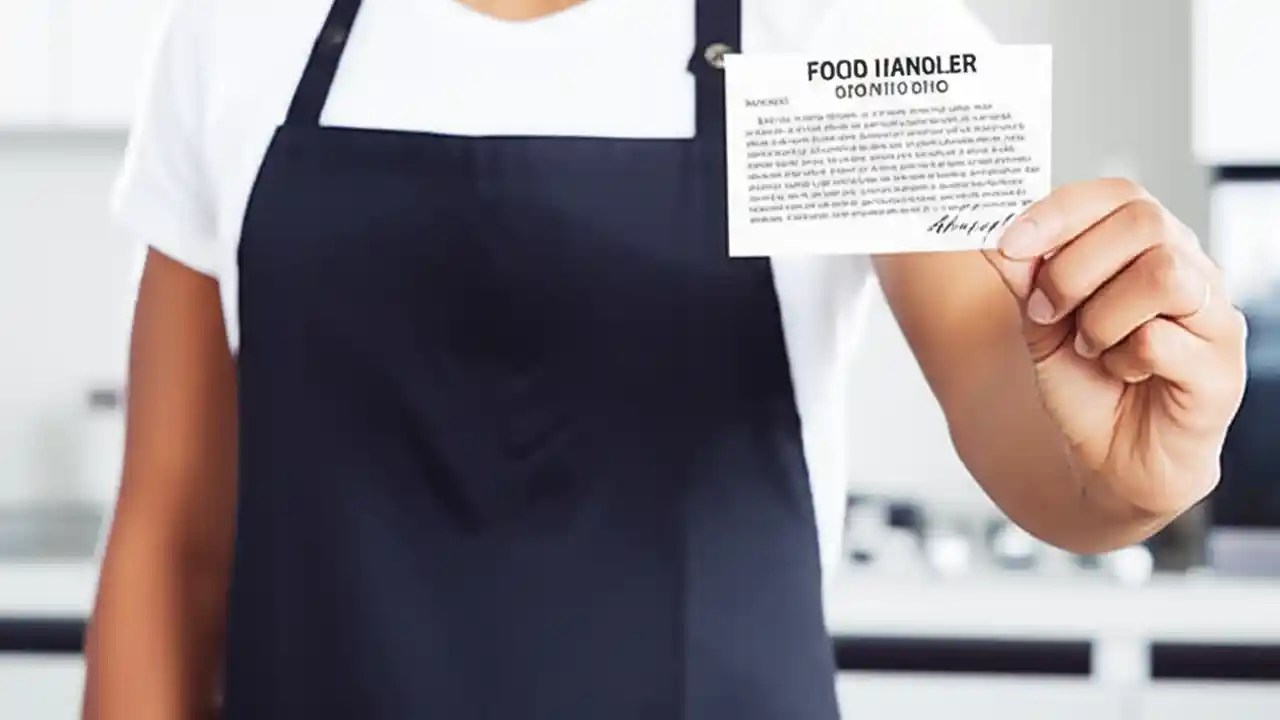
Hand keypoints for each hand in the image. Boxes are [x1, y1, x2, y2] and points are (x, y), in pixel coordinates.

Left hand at [986, 179, 1247, 517]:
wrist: (1113, 461)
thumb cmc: (1088, 384)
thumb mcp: (1040, 325)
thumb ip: (1023, 278)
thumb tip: (990, 231)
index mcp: (1148, 249)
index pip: (1118, 195)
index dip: (1059, 212)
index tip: (1010, 244)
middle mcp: (1190, 269)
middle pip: (1145, 222)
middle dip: (1074, 268)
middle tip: (1048, 312)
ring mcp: (1212, 316)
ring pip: (1163, 273)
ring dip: (1102, 315)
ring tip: (1091, 347)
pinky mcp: (1221, 367)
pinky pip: (1162, 339)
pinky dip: (1123, 359)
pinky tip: (1122, 374)